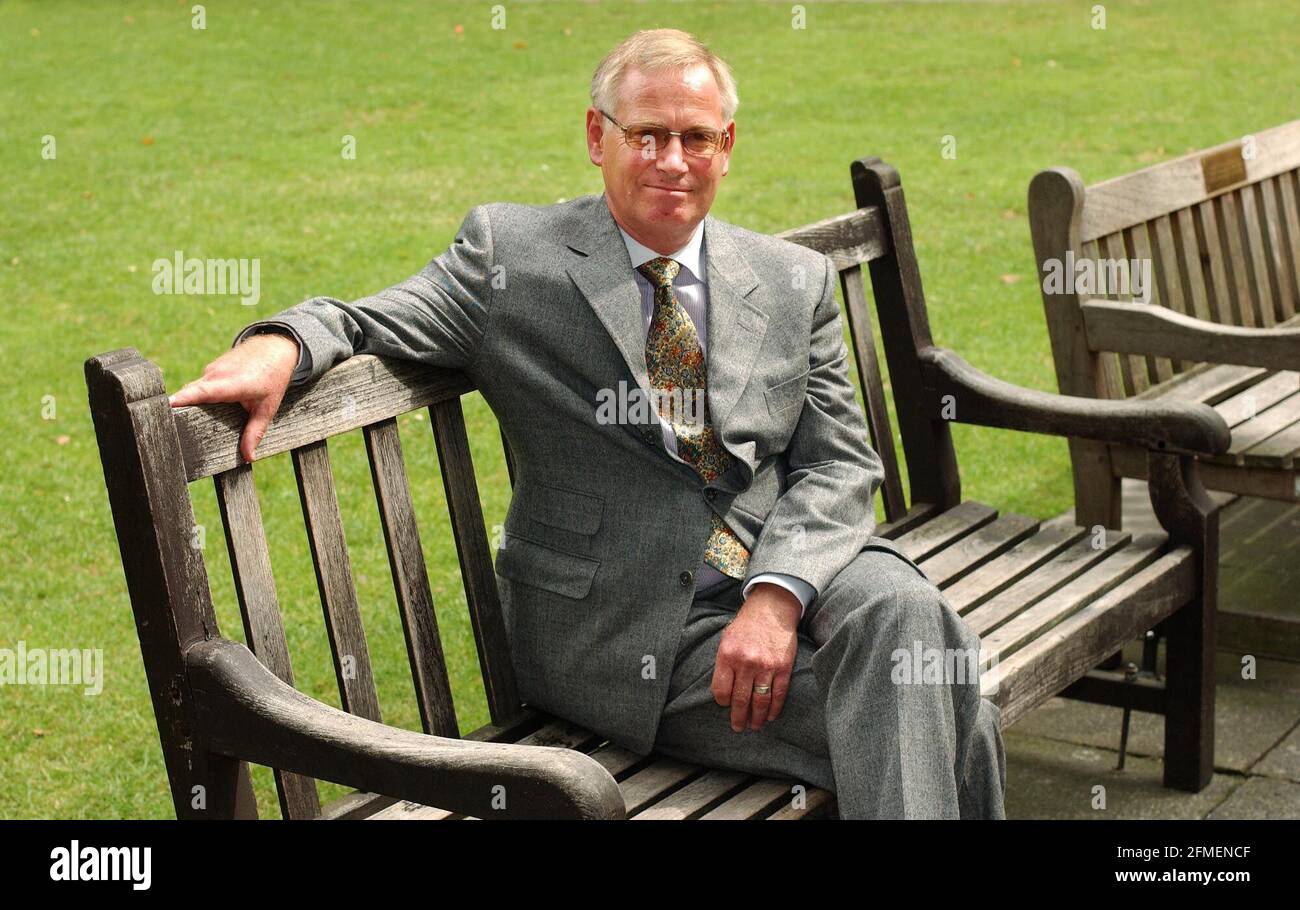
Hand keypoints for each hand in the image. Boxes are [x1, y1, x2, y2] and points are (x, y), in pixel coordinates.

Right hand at [168, 332, 300, 462]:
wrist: (276, 348)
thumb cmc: (273, 378)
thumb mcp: (267, 408)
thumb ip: (255, 432)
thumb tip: (248, 457)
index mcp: (231, 384)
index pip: (201, 392)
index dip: (182, 399)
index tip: (165, 407)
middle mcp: (217, 374)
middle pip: (191, 394)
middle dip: (180, 408)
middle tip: (169, 429)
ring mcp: (212, 369)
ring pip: (195, 389)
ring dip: (191, 403)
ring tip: (182, 423)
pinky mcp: (211, 368)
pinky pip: (200, 384)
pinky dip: (199, 395)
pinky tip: (201, 408)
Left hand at [711, 583, 801, 732]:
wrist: (772, 609)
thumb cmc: (746, 626)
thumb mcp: (727, 640)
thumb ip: (724, 664)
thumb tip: (723, 691)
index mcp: (727, 656)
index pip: (721, 690)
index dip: (722, 701)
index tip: (725, 704)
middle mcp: (746, 663)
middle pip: (740, 700)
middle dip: (738, 718)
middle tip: (738, 727)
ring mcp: (766, 666)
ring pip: (760, 701)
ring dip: (756, 718)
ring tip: (754, 726)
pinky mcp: (783, 668)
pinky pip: (778, 694)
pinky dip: (774, 709)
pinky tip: (770, 716)